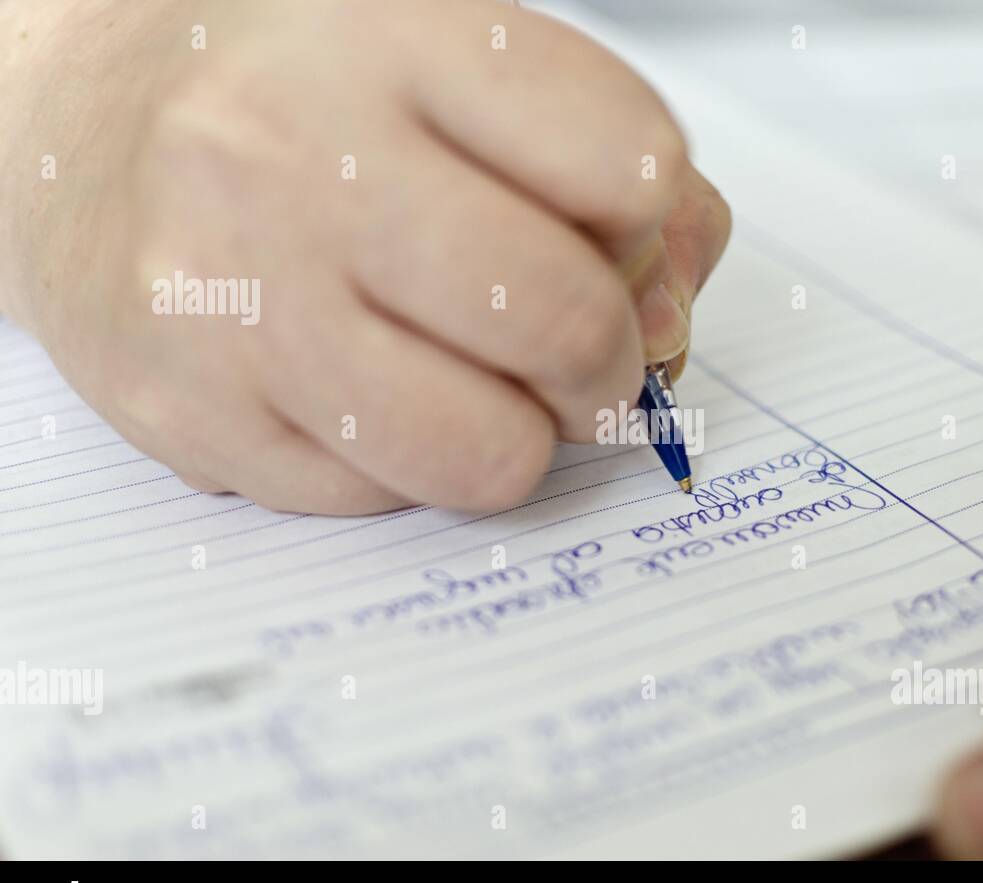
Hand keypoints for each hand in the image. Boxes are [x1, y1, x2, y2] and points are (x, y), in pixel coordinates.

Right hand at [0, 0, 729, 513]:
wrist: (77, 131)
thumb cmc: (297, 99)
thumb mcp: (459, 69)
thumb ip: (610, 173)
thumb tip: (669, 319)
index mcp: (390, 37)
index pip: (625, 164)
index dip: (651, 218)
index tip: (615, 226)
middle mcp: (295, 160)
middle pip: (562, 319)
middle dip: (608, 360)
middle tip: (573, 345)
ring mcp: (232, 297)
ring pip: (484, 450)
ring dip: (521, 437)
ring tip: (479, 382)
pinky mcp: (190, 414)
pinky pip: (384, 500)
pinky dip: (409, 464)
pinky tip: (365, 391)